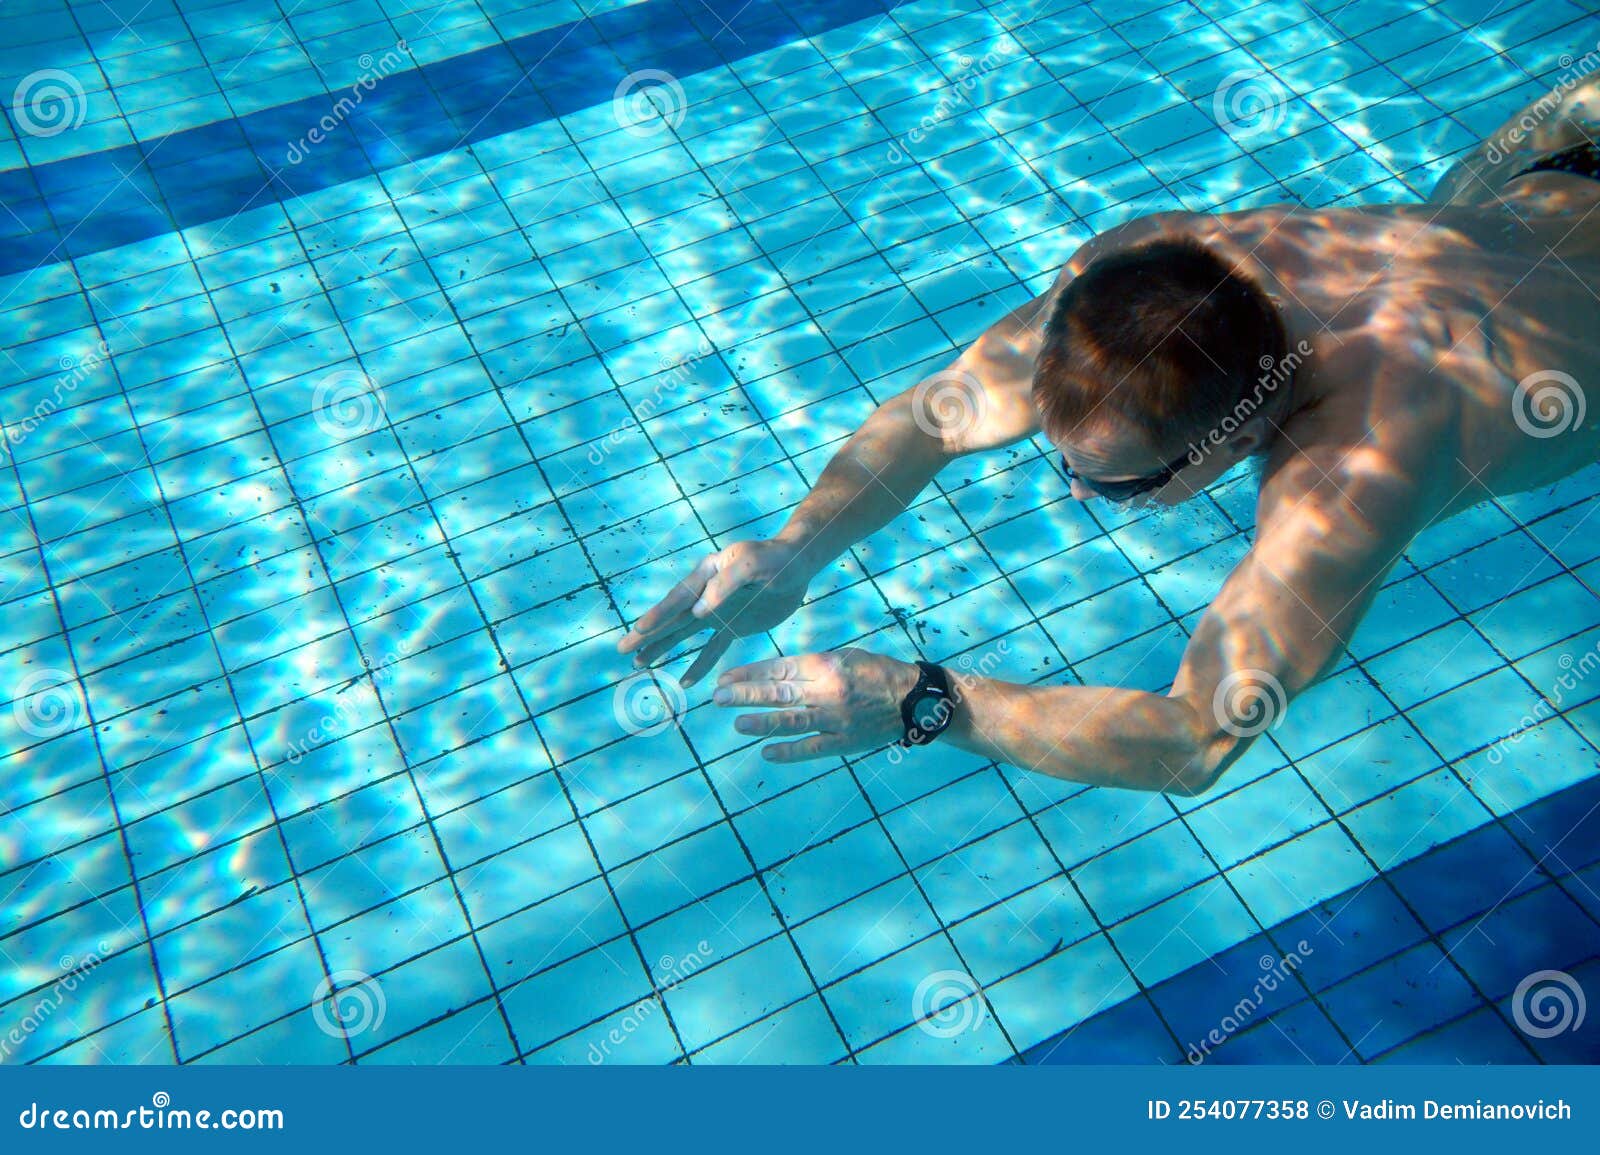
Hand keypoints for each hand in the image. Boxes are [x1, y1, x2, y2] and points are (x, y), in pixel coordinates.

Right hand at [616, 538, 813, 686]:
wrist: (799, 564)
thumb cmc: (776, 558)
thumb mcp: (752, 564)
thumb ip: (724, 585)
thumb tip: (696, 612)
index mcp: (706, 574)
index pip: (677, 598)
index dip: (658, 615)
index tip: (638, 631)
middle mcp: (705, 593)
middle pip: (671, 617)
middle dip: (647, 634)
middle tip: (623, 649)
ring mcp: (717, 611)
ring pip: (683, 634)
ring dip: (662, 648)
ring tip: (639, 664)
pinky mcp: (734, 626)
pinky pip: (713, 649)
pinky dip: (699, 665)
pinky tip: (686, 682)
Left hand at [710, 647, 921, 761]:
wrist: (914, 699)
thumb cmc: (875, 672)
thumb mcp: (844, 657)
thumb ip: (810, 666)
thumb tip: (771, 675)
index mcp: (826, 665)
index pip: (779, 668)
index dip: (750, 674)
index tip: (726, 678)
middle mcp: (829, 691)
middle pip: (780, 693)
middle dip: (746, 695)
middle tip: (718, 698)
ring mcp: (837, 719)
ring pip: (792, 722)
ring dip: (762, 723)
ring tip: (738, 724)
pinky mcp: (845, 742)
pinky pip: (812, 748)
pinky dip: (789, 752)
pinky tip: (767, 752)